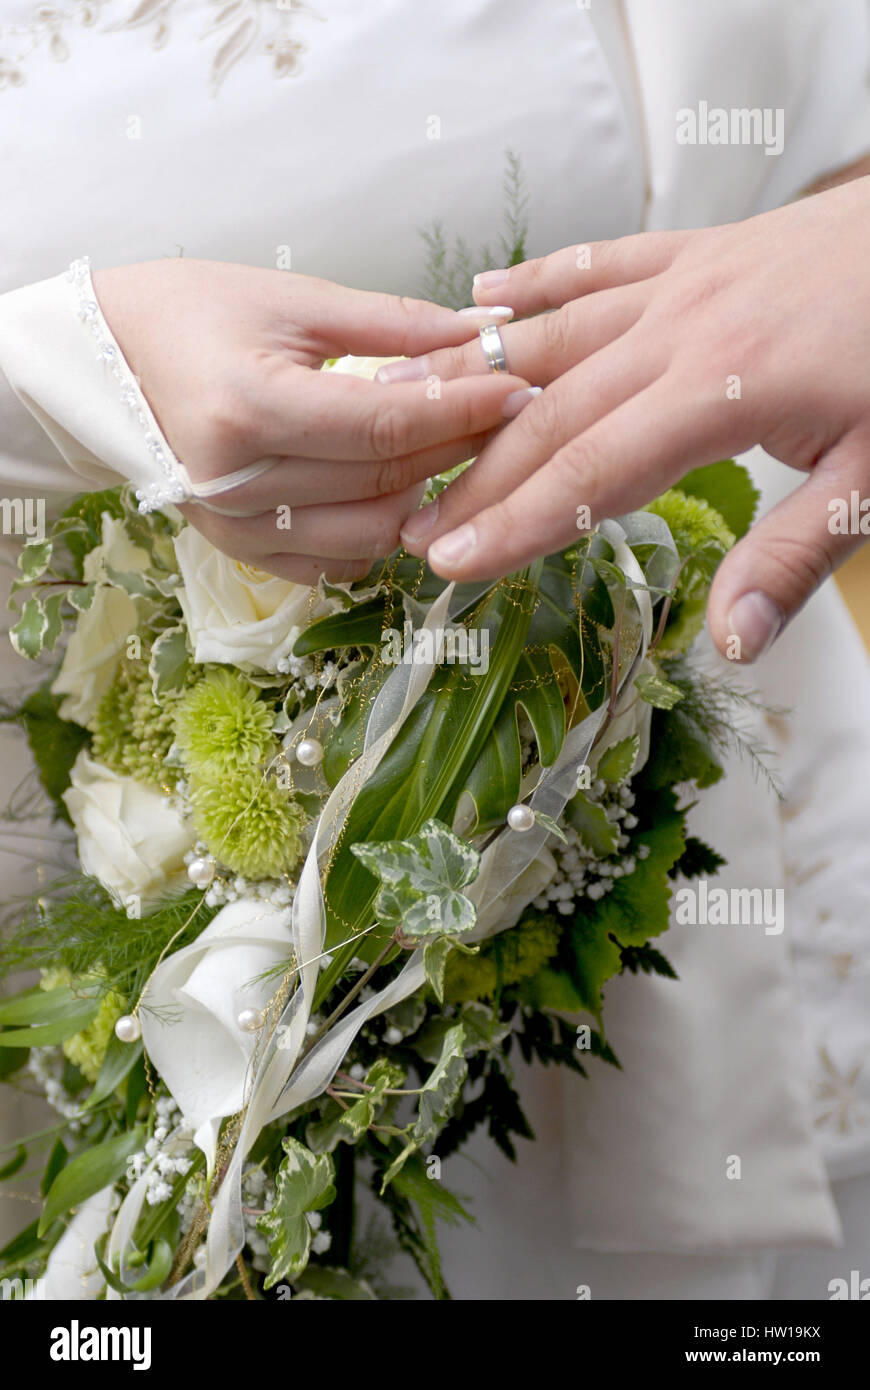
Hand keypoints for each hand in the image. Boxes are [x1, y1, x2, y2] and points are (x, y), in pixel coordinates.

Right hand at [92, 259, 530, 583]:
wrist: (108, 362)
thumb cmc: (195, 313)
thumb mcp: (294, 299)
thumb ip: (392, 324)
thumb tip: (483, 330)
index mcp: (247, 408)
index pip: (383, 424)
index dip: (462, 408)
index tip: (518, 386)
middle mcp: (236, 483)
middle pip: (384, 481)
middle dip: (458, 447)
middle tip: (506, 413)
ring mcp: (233, 529)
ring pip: (370, 535)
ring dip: (424, 496)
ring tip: (450, 449)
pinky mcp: (238, 553)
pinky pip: (335, 565)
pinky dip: (377, 534)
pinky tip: (392, 490)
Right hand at [388, 178, 869, 659]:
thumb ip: (795, 558)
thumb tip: (732, 642)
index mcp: (721, 390)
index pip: (590, 472)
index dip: (514, 522)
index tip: (450, 562)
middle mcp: (681, 331)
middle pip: (550, 413)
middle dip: (475, 475)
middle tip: (415, 524)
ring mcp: (683, 283)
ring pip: (554, 335)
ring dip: (476, 383)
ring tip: (409, 421)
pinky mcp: (697, 250)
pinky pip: (597, 261)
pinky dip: (535, 281)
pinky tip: (481, 298)